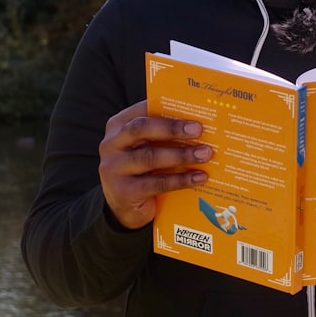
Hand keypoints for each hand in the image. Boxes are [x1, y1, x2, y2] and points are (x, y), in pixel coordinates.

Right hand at [98, 100, 212, 229]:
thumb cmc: (142, 170)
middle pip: (141, 129)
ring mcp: (114, 168)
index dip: (166, 108)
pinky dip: (181, 179)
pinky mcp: (123, 192)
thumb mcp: (146, 147)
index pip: (142, 110)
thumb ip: (162, 135)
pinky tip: (199, 177)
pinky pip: (157, 183)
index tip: (191, 109)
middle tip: (198, 130)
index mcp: (118, 126)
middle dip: (172, 128)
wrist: (125, 208)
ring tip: (204, 154)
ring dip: (181, 155)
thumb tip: (196, 124)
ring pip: (150, 157)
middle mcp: (111, 144)